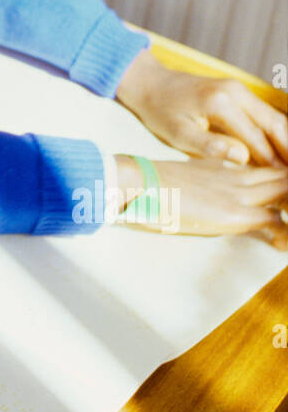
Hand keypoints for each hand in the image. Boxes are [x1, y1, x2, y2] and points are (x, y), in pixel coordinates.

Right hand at [113, 154, 287, 249]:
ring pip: (285, 193)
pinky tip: (281, 244)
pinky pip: (275, 220)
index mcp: (225, 167)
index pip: (268, 170)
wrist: (138, 184)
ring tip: (286, 231)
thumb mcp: (185, 179)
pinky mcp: (235, 213)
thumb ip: (206, 183)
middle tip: (286, 209)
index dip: (282, 182)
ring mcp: (238, 193)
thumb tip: (212, 198)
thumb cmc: (151, 186)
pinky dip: (283, 232)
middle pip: (283, 178)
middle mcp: (237, 176)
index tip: (281, 198)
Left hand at [115, 50, 287, 166]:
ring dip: (286, 142)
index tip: (284, 182)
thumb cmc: (160, 111)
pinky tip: (280, 154)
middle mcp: (235, 91)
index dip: (273, 162)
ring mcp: (239, 89)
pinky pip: (264, 115)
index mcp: (220, 103)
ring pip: (274, 118)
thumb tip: (244, 157)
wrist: (150, 83)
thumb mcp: (178, 134)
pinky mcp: (239, 92)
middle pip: (275, 123)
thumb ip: (210, 146)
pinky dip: (275, 133)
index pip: (256, 137)